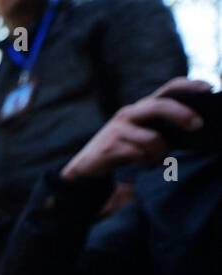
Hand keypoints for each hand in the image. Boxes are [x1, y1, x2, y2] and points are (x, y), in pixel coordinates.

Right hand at [61, 77, 209, 181]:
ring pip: (152, 138)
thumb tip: (193, 128)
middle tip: (198, 126)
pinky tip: (143, 164)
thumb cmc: (121, 149)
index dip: (189, 86)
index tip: (209, 89)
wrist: (85, 167)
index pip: (167, 88)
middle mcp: (129, 113)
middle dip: (183, 115)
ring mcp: (118, 130)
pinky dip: (145, 162)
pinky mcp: (110, 147)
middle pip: (160, 106)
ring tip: (157, 161)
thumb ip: (162, 128)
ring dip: (161, 154)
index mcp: (141, 107)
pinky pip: (138, 154)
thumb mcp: (142, 133)